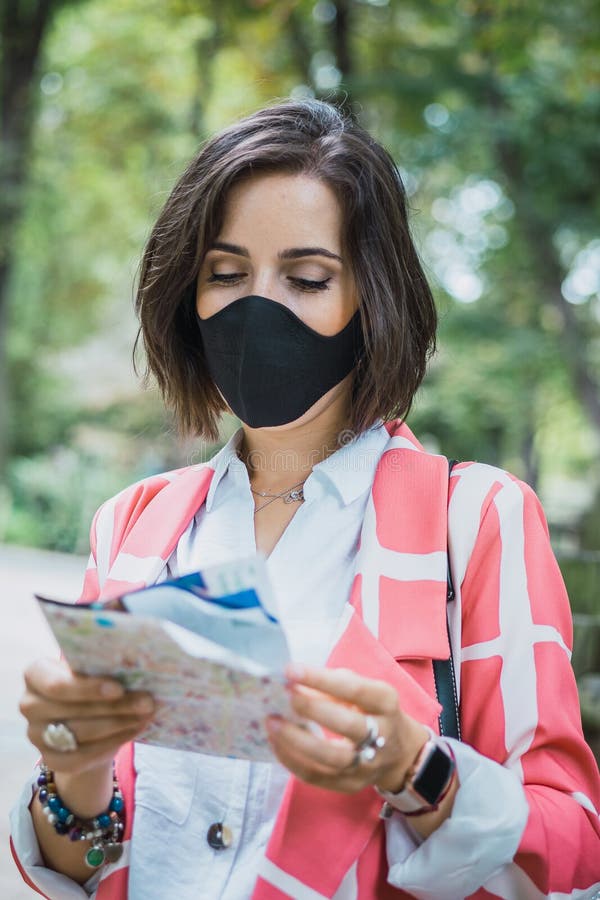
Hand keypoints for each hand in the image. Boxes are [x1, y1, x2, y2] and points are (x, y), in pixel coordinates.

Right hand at [20, 657, 154, 775]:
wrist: (83, 717)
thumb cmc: (90, 683)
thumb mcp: (93, 669)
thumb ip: (104, 667)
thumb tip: (137, 669)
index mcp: (36, 674)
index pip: (57, 684)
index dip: (88, 688)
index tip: (119, 688)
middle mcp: (29, 704)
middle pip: (73, 710)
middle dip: (115, 707)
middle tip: (147, 702)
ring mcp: (35, 735)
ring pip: (80, 734)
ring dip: (118, 724)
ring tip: (145, 715)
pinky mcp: (50, 759)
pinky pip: (81, 757)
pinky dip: (111, 744)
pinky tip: (133, 731)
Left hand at [266, 664, 428, 794]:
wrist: (401, 753)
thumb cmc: (372, 710)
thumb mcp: (364, 690)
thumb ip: (333, 684)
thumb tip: (294, 683)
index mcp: (385, 703)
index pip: (354, 690)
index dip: (321, 679)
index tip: (290, 670)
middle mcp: (382, 735)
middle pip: (347, 725)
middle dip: (312, 709)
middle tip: (285, 696)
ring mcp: (367, 765)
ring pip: (331, 758)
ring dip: (296, 740)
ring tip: (272, 723)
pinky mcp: (351, 785)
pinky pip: (316, 777)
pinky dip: (292, 760)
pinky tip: (276, 743)